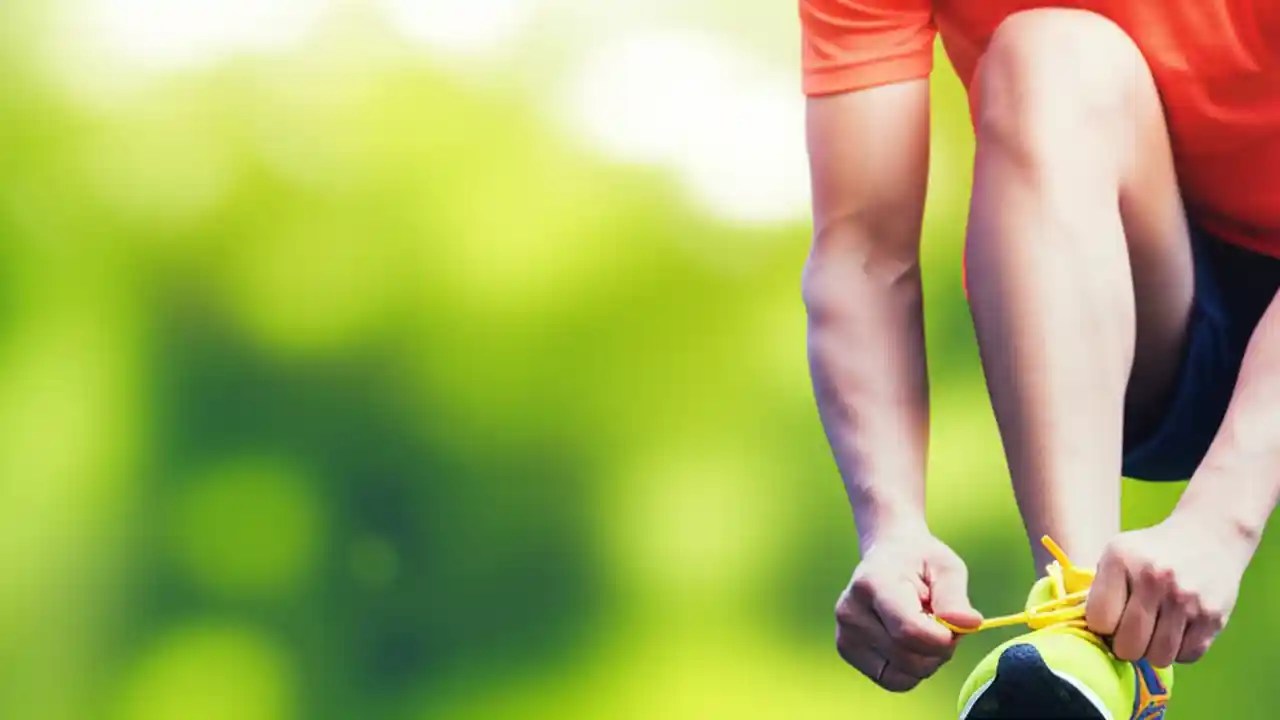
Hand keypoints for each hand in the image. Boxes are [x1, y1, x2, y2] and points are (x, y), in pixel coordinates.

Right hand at [835, 530, 980, 691]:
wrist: (887, 555)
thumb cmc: (919, 560)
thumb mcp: (946, 567)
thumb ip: (956, 598)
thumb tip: (970, 625)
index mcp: (873, 583)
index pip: (909, 631)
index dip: (942, 639)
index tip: (956, 627)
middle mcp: (851, 610)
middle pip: (908, 658)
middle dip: (938, 651)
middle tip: (943, 626)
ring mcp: (845, 633)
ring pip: (902, 675)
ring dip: (926, 661)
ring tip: (924, 631)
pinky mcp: (847, 650)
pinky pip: (892, 680)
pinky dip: (910, 669)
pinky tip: (909, 643)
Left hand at [1086, 513, 1255, 666]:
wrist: (1207, 535)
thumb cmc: (1150, 551)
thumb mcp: (1115, 555)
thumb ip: (1099, 590)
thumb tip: (1091, 636)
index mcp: (1121, 560)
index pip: (1099, 620)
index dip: (1101, 627)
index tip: (1108, 619)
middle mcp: (1154, 578)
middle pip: (1128, 646)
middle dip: (1124, 646)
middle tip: (1129, 634)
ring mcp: (1186, 599)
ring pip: (1159, 656)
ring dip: (1152, 652)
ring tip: (1152, 634)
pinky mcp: (1214, 616)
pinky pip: (1188, 655)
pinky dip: (1179, 651)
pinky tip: (1175, 632)